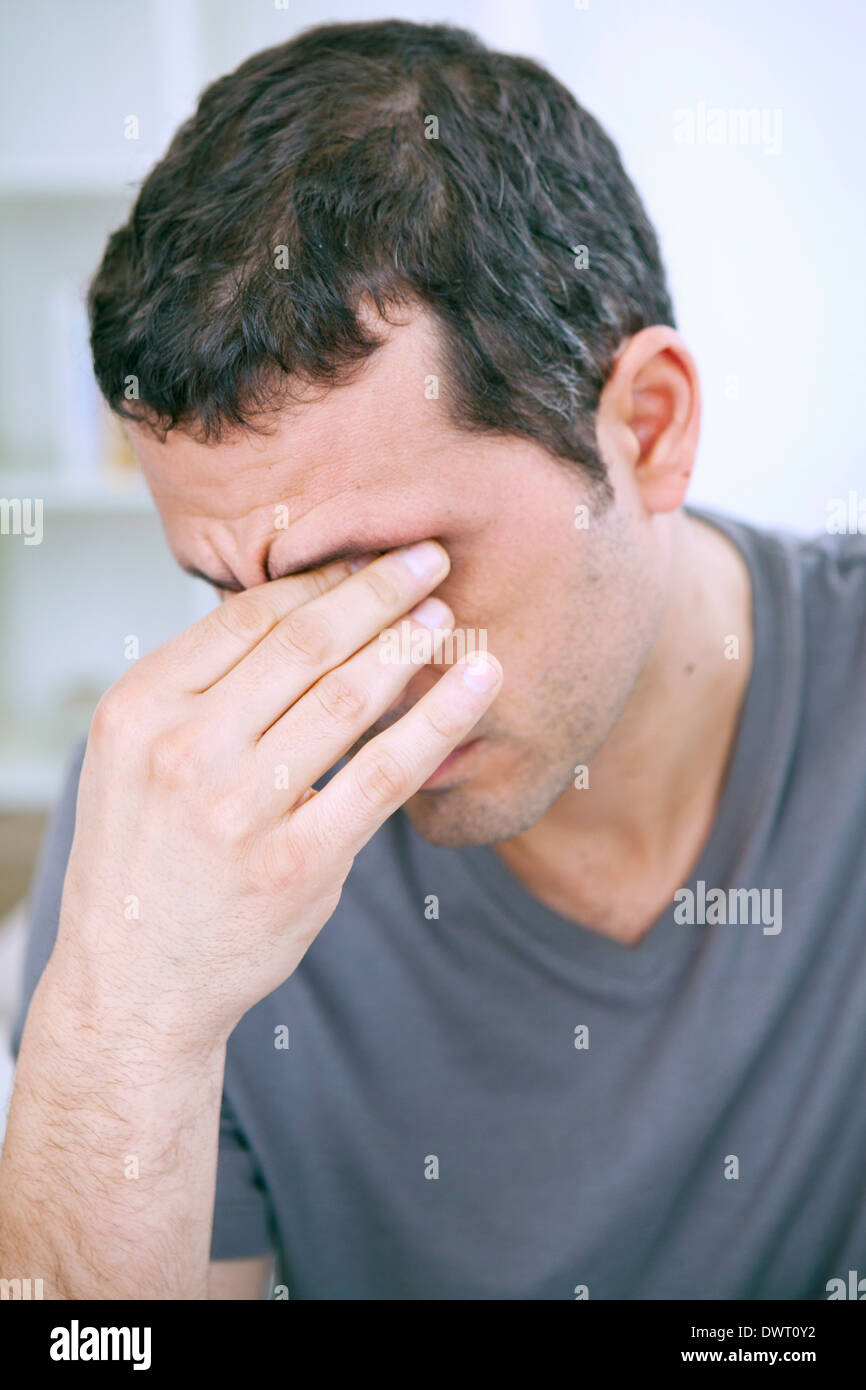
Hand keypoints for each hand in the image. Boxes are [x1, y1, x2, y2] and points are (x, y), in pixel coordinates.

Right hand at [51, 542, 501, 1046]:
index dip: (318, 579)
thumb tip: (287, 617)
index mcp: (139, 709)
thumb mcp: (132, 761)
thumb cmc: (143, 863)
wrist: (133, 985)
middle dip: (375, 591)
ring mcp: (240, 808)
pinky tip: (477, 682)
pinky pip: (384, 774)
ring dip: (407, 645)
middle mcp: (183, 750)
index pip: (245, 620)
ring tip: (446, 614)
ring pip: (346, 699)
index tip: (364, 556)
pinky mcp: (298, 862)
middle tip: (427, 557)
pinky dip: (439, 720)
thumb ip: (198, 693)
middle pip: (303, 645)